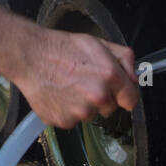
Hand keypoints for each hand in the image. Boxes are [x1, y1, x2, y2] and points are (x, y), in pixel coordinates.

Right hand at [12, 27, 138, 129]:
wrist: (31, 56)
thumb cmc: (63, 48)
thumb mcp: (100, 44)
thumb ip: (124, 60)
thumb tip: (134, 77)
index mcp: (110, 77)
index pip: (132, 100)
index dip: (125, 94)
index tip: (119, 92)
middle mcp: (97, 97)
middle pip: (110, 108)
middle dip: (102, 98)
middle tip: (85, 81)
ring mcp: (79, 112)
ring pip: (90, 114)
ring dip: (83, 104)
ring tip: (69, 85)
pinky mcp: (63, 121)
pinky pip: (72, 120)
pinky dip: (67, 110)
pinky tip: (59, 94)